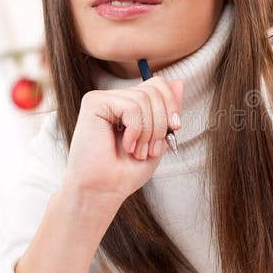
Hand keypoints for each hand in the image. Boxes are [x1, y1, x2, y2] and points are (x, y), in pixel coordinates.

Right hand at [62, 76, 183, 204]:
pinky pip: (131, 106)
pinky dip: (136, 130)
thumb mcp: (158, 139)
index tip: (175, 129)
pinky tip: (126, 144)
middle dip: (161, 123)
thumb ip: (167, 112)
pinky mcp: (93, 103)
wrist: (103, 191)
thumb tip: (178, 81)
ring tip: (137, 151)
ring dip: (148, 131)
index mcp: (129, 105)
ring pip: (144, 98)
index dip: (172, 105)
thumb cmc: (126, 171)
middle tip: (151, 148)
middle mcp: (116, 98)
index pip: (158, 85)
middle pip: (154, 89)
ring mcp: (103, 99)